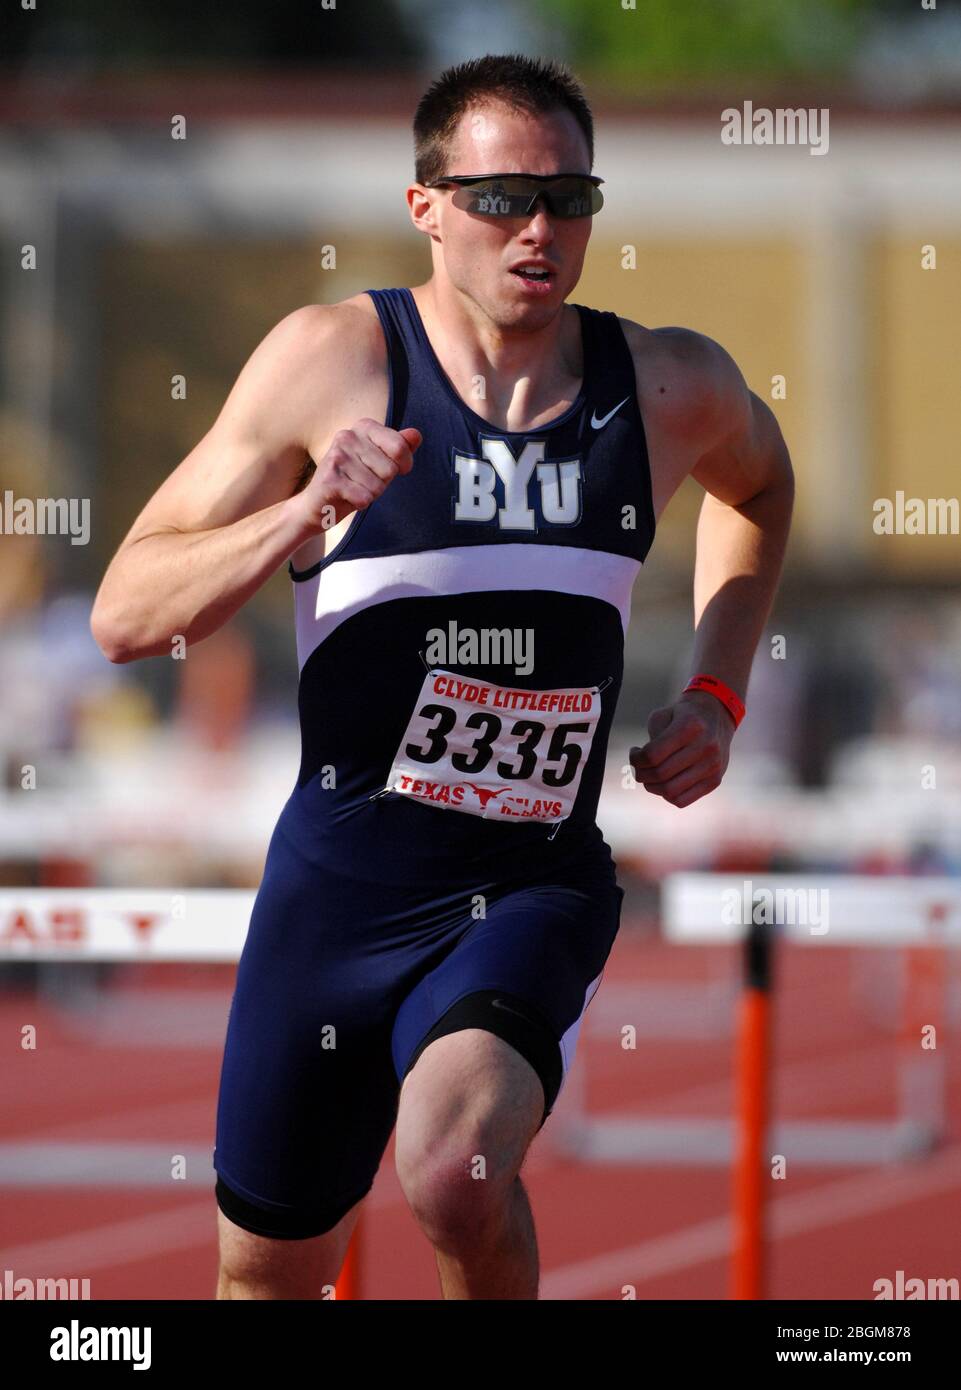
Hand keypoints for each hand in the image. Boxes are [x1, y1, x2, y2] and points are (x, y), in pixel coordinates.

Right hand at [295, 419, 421, 532]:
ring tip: (353, 489)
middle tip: (362, 481)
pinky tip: (346, 497)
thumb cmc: (354, 480)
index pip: (400, 447)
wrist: (317, 505)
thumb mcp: (381, 462)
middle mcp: (347, 436)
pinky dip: (359, 504)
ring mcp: (336, 456)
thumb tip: (416, 434)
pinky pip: (364, 498)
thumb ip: (400, 447)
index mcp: (363, 427)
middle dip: (382, 483)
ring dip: (369, 494)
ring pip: (377, 487)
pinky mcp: (329, 479)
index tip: (387, 470)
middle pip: (390, 470)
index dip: (402, 465)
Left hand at [629, 690, 734, 807]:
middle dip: (640, 774)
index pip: (652, 755)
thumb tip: (644, 764)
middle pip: (660, 774)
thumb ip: (652, 737)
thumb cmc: (682, 716)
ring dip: (651, 786)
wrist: (716, 716)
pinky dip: (666, 795)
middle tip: (638, 767)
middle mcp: (705, 746)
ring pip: (670, 791)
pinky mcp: (715, 781)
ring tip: (649, 775)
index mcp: (690, 726)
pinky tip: (664, 783)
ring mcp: (713, 766)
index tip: (634, 752)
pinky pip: (682, 800)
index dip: (635, 759)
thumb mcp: (663, 714)